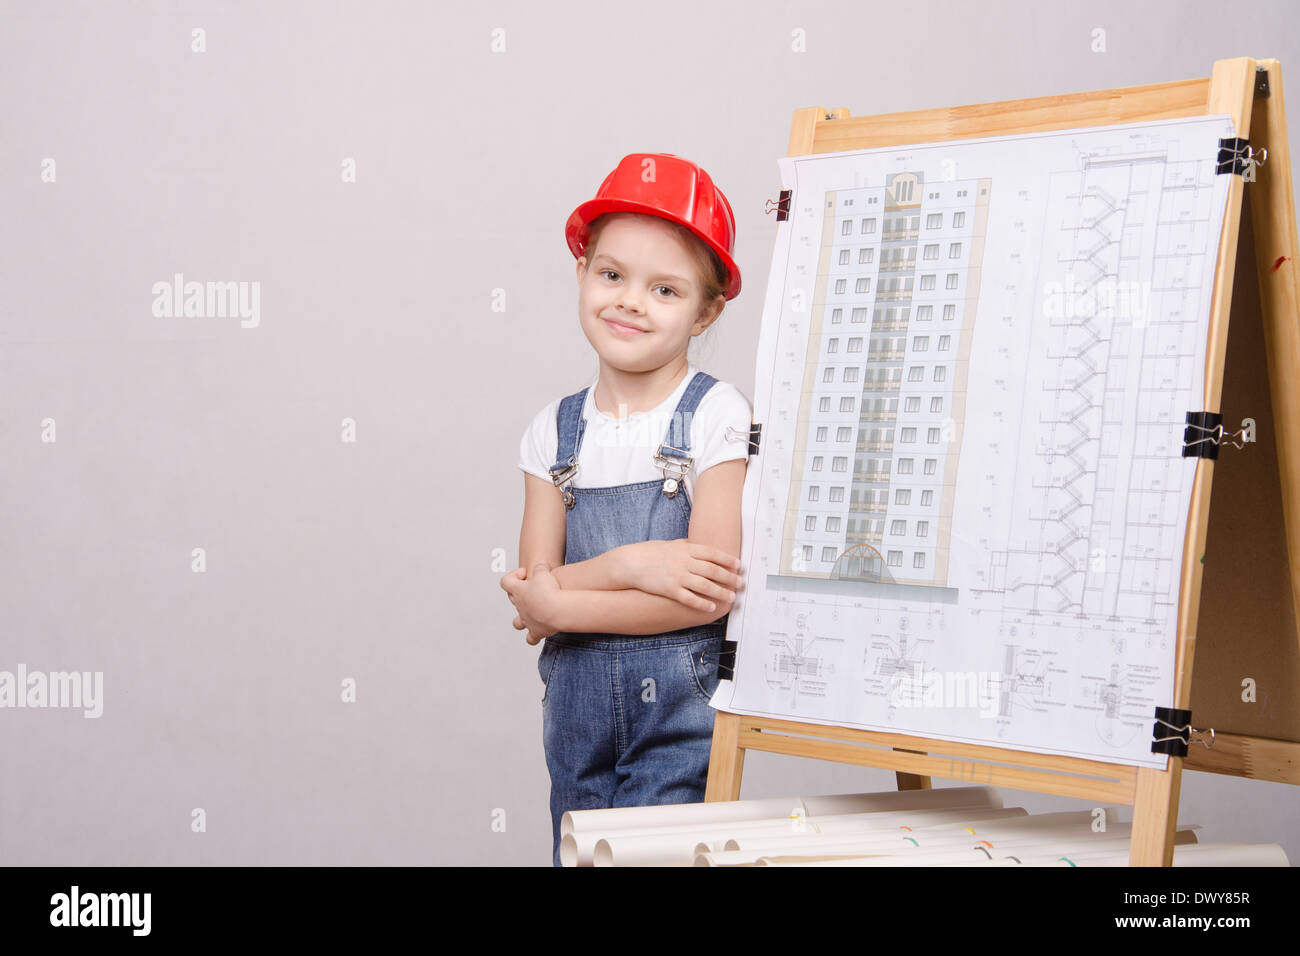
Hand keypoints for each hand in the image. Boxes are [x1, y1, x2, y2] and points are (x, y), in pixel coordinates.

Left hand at [500, 561, 562, 645]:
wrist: (557, 610)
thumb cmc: (549, 590)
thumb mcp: (544, 571)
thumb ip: (540, 567)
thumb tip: (541, 565)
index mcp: (518, 591)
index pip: (505, 582)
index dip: (514, 576)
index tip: (527, 574)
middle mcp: (520, 607)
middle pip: (512, 599)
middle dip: (522, 593)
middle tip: (537, 588)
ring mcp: (527, 620)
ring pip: (517, 623)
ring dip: (522, 619)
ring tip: (533, 613)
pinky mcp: (537, 632)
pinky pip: (531, 639)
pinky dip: (533, 637)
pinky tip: (541, 631)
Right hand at [623, 540, 743, 613]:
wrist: (630, 563)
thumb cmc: (649, 552)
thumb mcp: (669, 544)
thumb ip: (684, 544)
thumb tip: (694, 542)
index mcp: (685, 548)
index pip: (712, 553)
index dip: (727, 560)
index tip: (739, 565)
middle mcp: (684, 562)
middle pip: (712, 570)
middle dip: (729, 577)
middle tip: (740, 584)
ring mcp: (677, 576)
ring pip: (705, 585)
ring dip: (720, 592)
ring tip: (731, 598)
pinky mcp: (669, 590)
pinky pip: (690, 598)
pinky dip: (702, 603)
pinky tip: (711, 607)